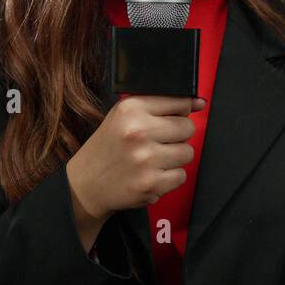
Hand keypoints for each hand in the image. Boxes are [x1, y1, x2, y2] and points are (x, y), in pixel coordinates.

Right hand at [67, 94, 204, 223]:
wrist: (85, 184)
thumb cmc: (108, 148)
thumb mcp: (123, 116)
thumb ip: (160, 106)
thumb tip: (199, 103)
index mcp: (131, 109)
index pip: (180, 101)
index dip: (181, 111)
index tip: (177, 117)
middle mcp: (138, 131)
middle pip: (188, 128)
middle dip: (177, 136)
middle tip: (157, 142)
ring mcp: (146, 159)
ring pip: (187, 152)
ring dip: (174, 158)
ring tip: (152, 159)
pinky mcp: (152, 183)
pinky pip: (181, 175)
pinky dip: (169, 177)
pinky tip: (151, 174)